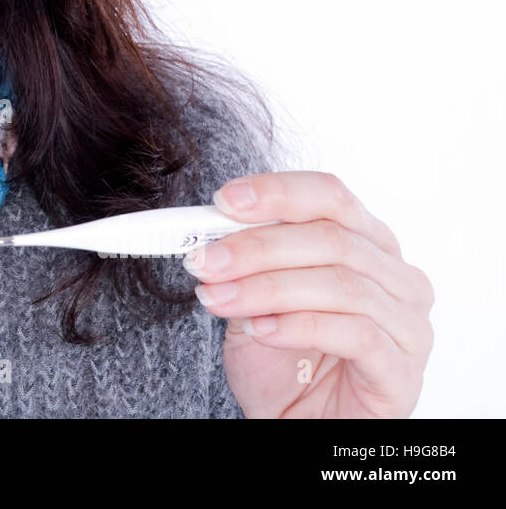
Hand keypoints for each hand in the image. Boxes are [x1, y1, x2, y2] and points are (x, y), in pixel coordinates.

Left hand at [183, 171, 433, 417]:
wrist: (296, 420)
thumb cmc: (282, 357)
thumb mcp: (253, 296)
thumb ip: (243, 261)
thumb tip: (206, 232)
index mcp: (366, 242)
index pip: (329, 195)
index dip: (276, 192)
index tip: (224, 201)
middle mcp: (396, 276)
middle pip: (331, 239)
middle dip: (257, 247)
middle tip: (205, 261)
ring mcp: (408, 324)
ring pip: (340, 284)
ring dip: (266, 288)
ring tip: (217, 299)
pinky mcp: (402, 370)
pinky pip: (355, 334)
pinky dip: (298, 326)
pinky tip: (260, 330)